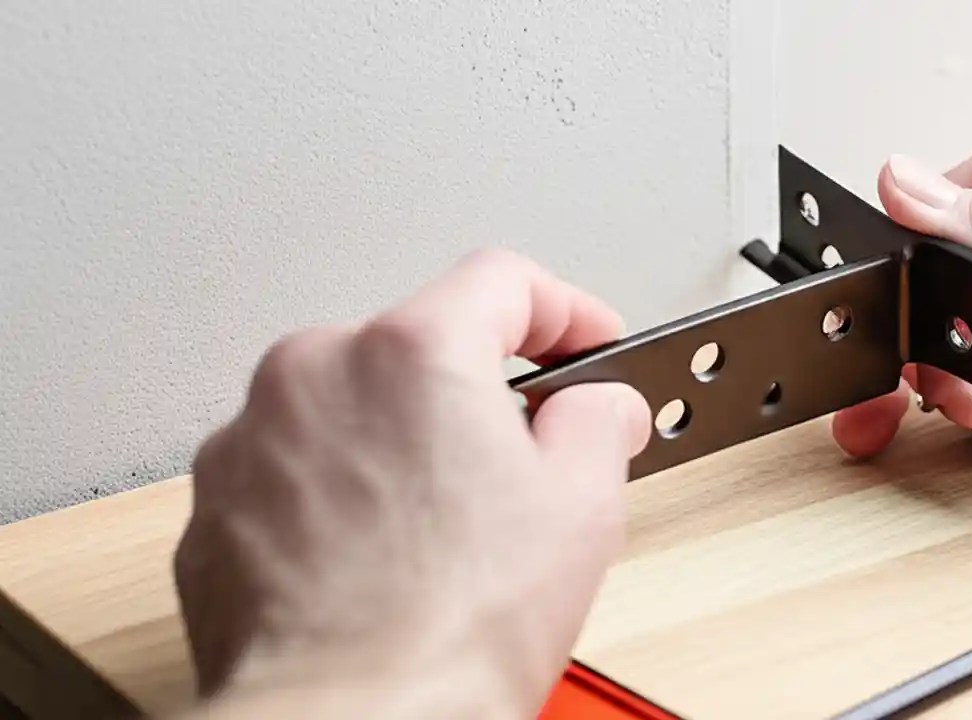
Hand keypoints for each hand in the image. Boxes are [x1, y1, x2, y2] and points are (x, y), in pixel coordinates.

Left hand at [172, 249, 649, 717]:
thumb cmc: (445, 635)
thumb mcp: (582, 508)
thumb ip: (599, 420)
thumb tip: (598, 407)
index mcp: (412, 352)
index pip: (503, 280)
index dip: (564, 311)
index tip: (584, 344)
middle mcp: (317, 373)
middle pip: (422, 346)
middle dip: (479, 394)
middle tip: (523, 462)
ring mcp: (254, 438)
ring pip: (355, 407)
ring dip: (404, 443)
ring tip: (444, 531)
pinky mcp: (217, 502)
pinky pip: (298, 466)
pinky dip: (342, 491)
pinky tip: (381, 555)